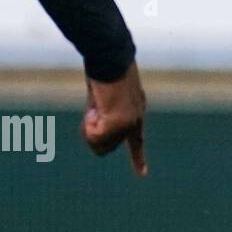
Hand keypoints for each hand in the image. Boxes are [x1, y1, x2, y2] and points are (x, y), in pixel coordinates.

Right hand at [82, 60, 147, 175]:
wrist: (109, 56)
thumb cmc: (102, 69)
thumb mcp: (101, 97)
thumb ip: (101, 116)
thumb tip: (97, 139)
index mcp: (135, 111)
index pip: (137, 139)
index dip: (137, 158)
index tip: (143, 175)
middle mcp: (135, 119)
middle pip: (105, 148)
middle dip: (91, 136)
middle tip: (92, 111)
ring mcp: (129, 122)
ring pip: (98, 144)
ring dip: (88, 129)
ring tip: (95, 106)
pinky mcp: (120, 121)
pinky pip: (94, 135)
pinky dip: (88, 124)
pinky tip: (94, 107)